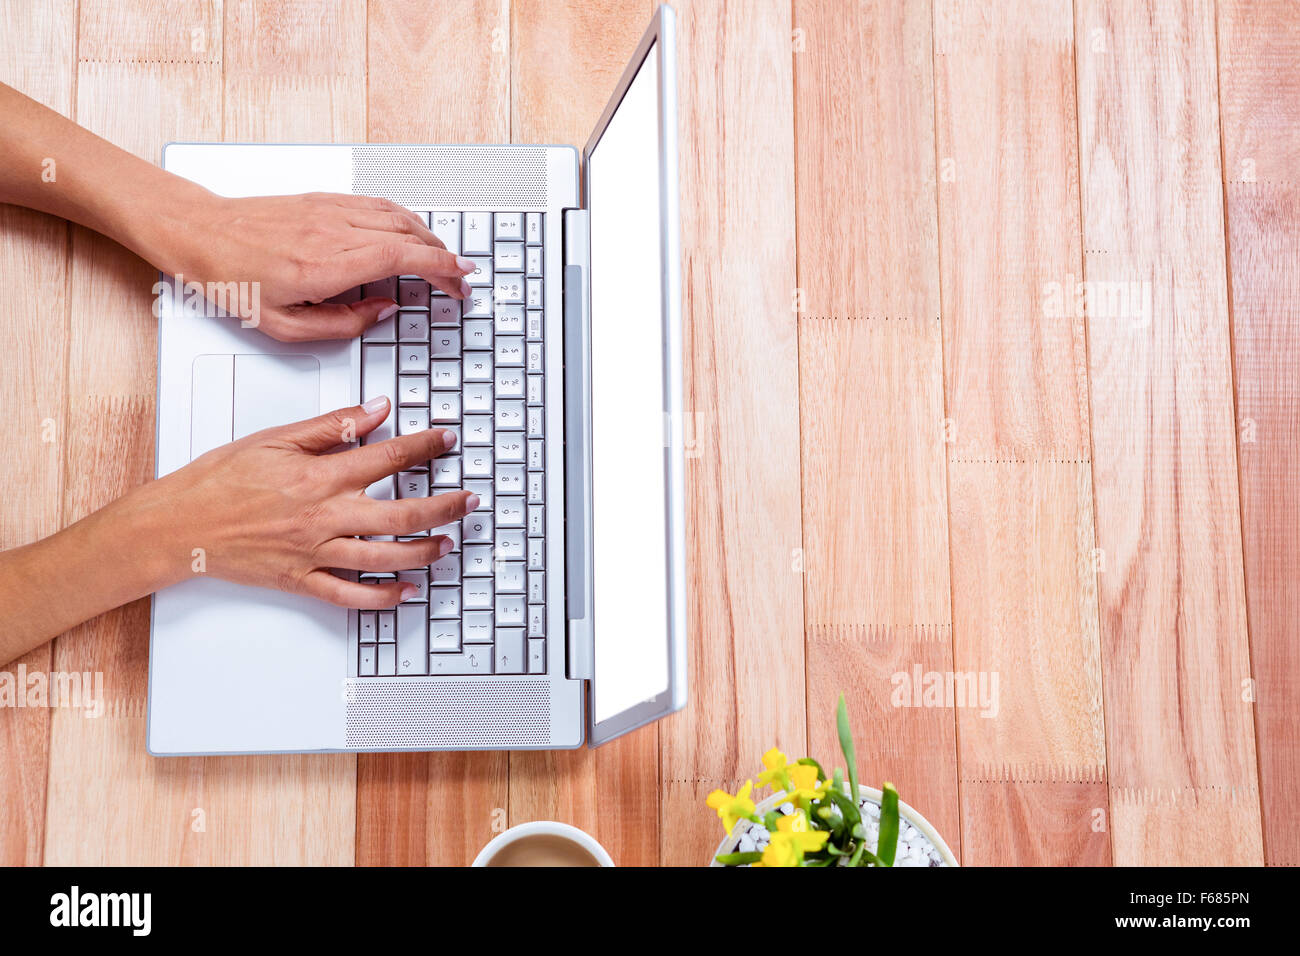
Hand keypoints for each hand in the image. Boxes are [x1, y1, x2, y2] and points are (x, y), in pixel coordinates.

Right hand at [131, 396, 475, 606]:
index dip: (424, 446)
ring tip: (448, 543)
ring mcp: (315, 552)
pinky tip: (406, 592)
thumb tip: (376, 409)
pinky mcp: (302, 580)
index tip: (446, 439)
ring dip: (424, 551)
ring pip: (384, 557)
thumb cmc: (220, 480)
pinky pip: (351, 595)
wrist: (177, 524)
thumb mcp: (276, 437)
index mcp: (319, 476)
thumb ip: (332, 425)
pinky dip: (382, 597)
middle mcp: (323, 516)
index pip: (387, 458)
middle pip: (401, 514)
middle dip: (444, 507)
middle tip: (469, 500)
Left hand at [162, 192, 477, 341]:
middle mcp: (333, 230)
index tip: (462, 279)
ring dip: (428, 236)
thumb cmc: (232, 279)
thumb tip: (382, 311)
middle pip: (410, 234)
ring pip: (398, 215)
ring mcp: (329, 210)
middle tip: (459, 279)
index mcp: (326, 265)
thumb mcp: (285, 327)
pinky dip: (405, 220)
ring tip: (442, 258)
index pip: (403, 257)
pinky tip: (411, 233)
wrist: (198, 234)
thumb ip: (343, 324)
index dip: (442, 267)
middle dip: (444, 256)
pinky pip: (378, 205)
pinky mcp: (323, 200)